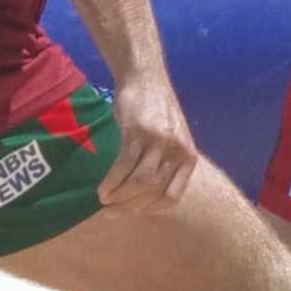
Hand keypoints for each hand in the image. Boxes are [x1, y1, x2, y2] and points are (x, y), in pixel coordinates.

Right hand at [96, 77, 199, 213]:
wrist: (145, 79)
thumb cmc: (155, 113)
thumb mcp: (171, 141)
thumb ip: (165, 166)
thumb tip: (144, 199)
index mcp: (188, 158)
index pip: (172, 198)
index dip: (149, 210)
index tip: (131, 211)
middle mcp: (177, 152)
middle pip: (153, 193)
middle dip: (129, 207)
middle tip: (111, 212)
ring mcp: (159, 142)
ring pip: (139, 183)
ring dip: (119, 197)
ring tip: (105, 200)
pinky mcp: (138, 133)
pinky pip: (123, 166)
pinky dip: (111, 182)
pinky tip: (102, 189)